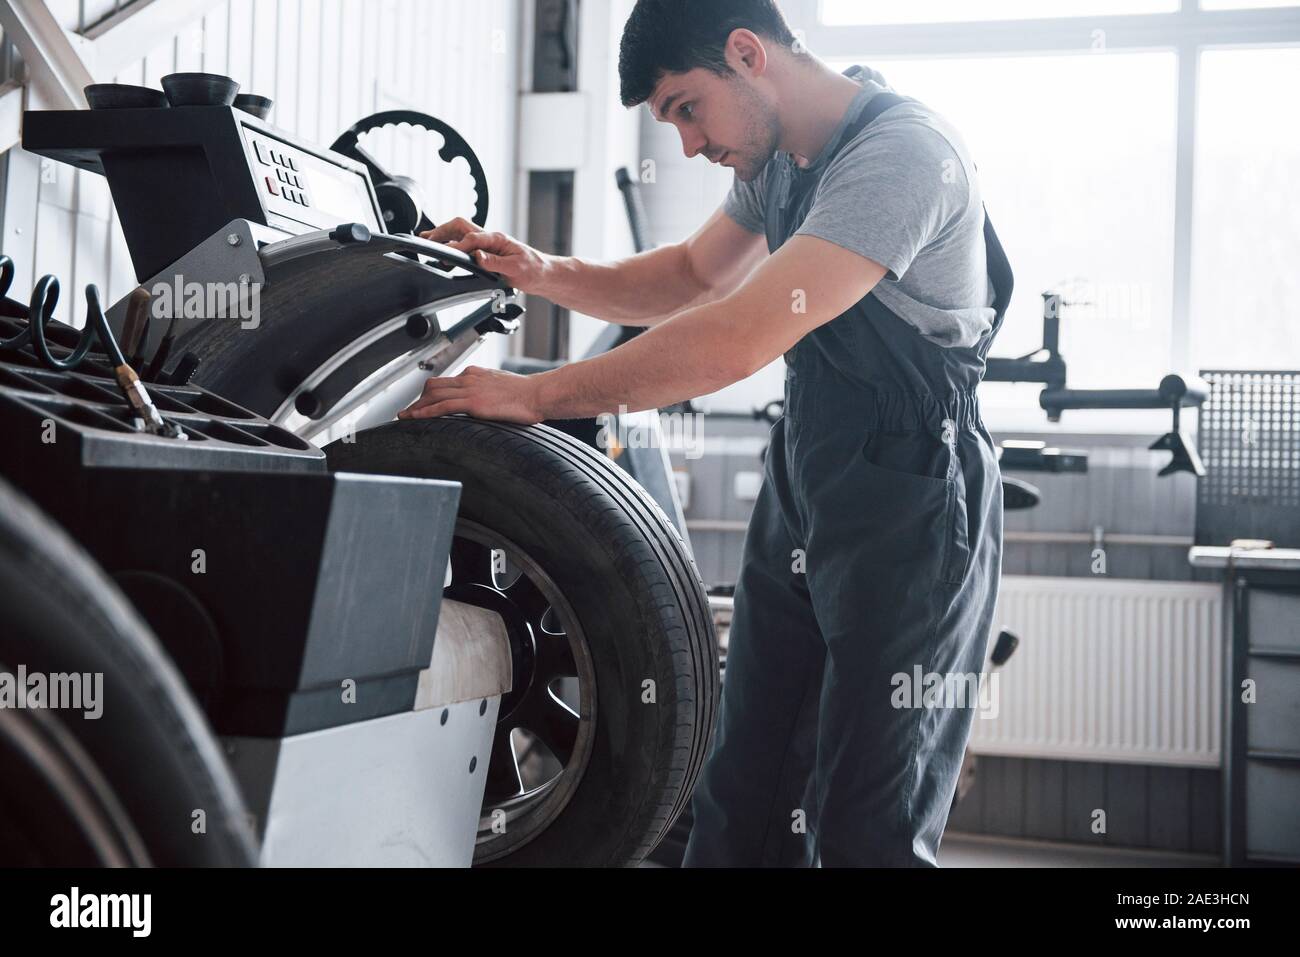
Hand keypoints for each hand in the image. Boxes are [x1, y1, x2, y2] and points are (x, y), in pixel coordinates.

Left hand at [398, 366, 543, 424]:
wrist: (539, 394)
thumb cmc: (528, 395)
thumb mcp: (504, 389)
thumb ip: (489, 394)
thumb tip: (486, 404)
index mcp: (476, 374)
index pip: (446, 381)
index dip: (430, 393)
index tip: (423, 402)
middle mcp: (469, 378)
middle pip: (434, 385)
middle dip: (418, 399)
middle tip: (408, 411)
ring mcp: (470, 389)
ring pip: (433, 394)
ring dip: (417, 406)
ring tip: (405, 417)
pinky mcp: (473, 402)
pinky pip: (442, 406)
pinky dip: (425, 412)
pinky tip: (416, 419)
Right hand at [420, 218, 550, 292]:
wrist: (542, 274)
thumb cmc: (532, 270)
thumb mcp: (515, 268)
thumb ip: (495, 263)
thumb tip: (477, 257)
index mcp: (497, 239)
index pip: (473, 238)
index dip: (459, 246)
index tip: (448, 255)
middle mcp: (490, 238)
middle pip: (461, 226)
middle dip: (442, 230)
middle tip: (428, 239)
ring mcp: (487, 244)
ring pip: (460, 232)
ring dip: (444, 234)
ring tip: (428, 240)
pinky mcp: (485, 252)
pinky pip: (464, 244)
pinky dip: (450, 243)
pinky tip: (442, 249)